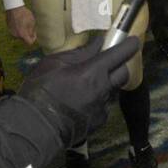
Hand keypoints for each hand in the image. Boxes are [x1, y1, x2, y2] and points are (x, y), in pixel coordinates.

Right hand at [5, 5, 37, 45]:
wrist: (14, 7)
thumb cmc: (24, 14)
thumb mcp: (32, 22)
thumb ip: (32, 31)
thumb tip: (32, 35)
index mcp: (22, 34)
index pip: (29, 42)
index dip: (33, 39)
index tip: (34, 33)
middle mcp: (16, 35)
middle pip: (24, 39)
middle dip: (28, 35)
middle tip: (31, 27)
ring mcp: (11, 32)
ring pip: (19, 35)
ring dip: (23, 32)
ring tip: (25, 23)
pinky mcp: (9, 28)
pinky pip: (15, 31)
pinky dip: (18, 29)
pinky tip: (20, 22)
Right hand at [15, 36, 140, 147]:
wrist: (34, 127)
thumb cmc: (40, 89)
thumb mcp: (54, 63)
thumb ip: (79, 53)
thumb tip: (97, 43)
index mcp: (93, 72)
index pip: (120, 54)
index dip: (129, 45)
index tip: (134, 40)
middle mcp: (103, 89)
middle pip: (123, 74)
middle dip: (120, 65)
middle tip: (109, 62)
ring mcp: (102, 108)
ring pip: (112, 90)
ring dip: (107, 84)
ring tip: (88, 84)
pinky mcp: (98, 122)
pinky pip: (103, 106)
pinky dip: (97, 100)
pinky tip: (82, 101)